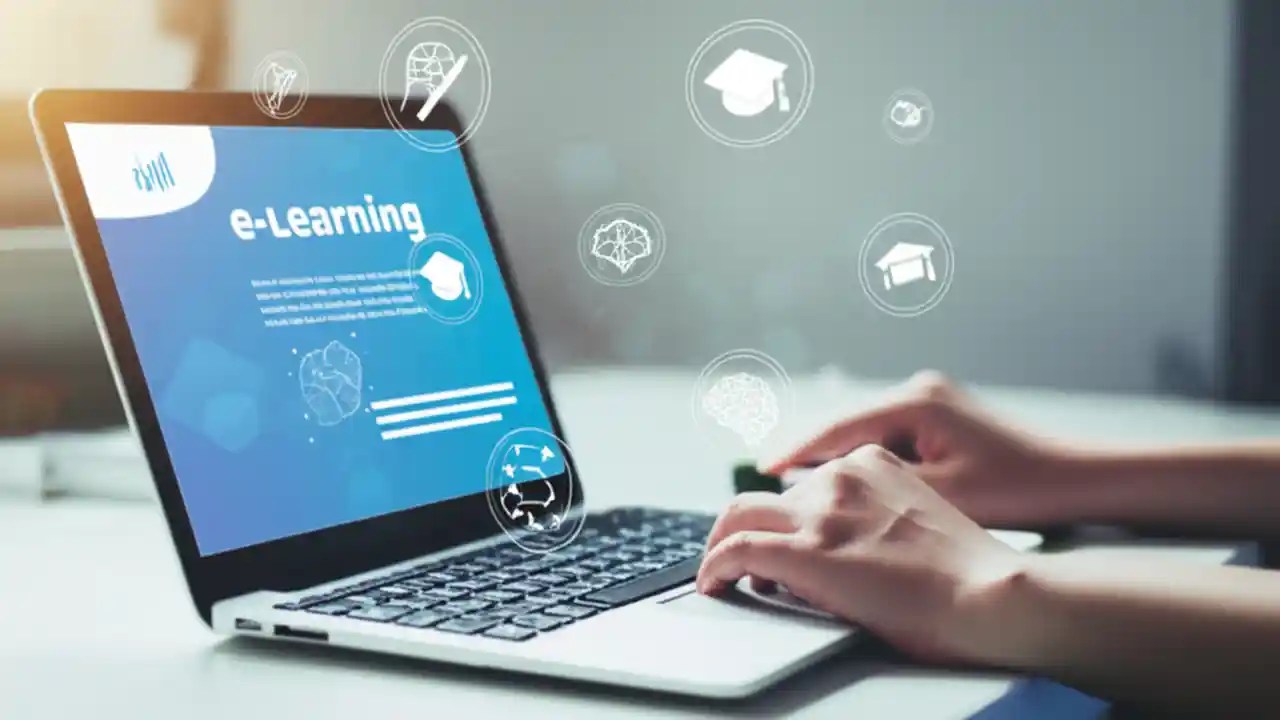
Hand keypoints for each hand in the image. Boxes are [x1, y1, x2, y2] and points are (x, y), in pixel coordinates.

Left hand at [698, 445, 1024, 663]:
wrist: (992, 594)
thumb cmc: (971, 570)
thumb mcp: (922, 513)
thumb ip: (877, 511)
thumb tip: (846, 539)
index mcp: (871, 461)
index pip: (805, 482)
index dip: (782, 514)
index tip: (770, 533)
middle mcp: (840, 477)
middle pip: (764, 496)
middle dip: (742, 527)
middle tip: (733, 556)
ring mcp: (821, 512)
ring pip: (738, 516)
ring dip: (721, 545)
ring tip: (720, 573)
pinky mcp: (807, 551)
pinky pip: (735, 550)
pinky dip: (713, 566)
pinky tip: (713, 583)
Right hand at [763, 371, 1073, 526]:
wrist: (1079, 479)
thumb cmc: (1020, 489)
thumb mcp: (942, 495)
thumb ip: (880, 489)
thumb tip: (825, 490)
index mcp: (916, 402)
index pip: (837, 427)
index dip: (796, 452)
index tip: (761, 469)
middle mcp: (919, 391)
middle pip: (846, 424)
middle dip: (809, 454)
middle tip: (768, 480)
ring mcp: (932, 401)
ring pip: (865, 431)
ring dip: (836, 458)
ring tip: (798, 486)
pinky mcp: (942, 416)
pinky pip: (888, 435)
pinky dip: (865, 457)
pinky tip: (849, 481)